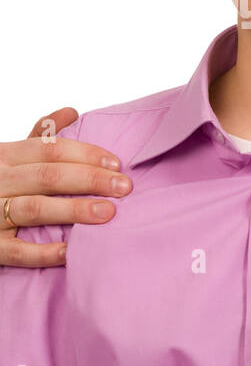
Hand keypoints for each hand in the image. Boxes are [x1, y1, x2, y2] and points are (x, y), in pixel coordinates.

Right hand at [0, 108, 131, 267]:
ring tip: (108, 212)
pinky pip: (16, 251)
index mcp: (2, 156)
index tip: (116, 164)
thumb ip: (39, 137)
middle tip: (124, 187)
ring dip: (73, 210)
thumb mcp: (7, 155)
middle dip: (90, 179)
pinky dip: (44, 253)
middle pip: (48, 176)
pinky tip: (72, 252)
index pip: (49, 149)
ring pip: (35, 209)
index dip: (85, 154)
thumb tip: (71, 112)